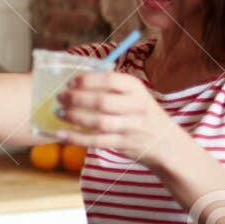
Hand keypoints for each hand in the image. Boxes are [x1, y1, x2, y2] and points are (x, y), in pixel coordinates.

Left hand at [54, 70, 182, 166]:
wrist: (165, 142)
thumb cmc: (141, 114)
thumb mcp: (134, 95)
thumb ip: (111, 88)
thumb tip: (74, 83)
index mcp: (135, 88)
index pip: (109, 79)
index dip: (87, 81)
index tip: (69, 82)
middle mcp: (135, 106)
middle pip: (102, 101)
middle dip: (76, 99)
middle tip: (59, 97)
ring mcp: (131, 126)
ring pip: (98, 122)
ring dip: (74, 117)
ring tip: (59, 113)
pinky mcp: (124, 144)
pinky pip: (96, 141)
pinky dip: (76, 138)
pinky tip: (61, 134)